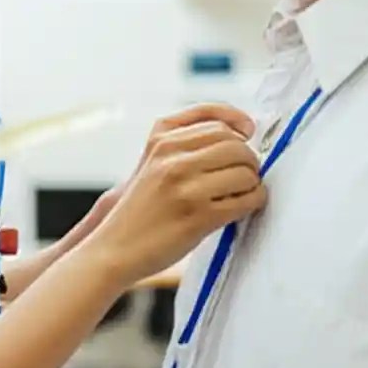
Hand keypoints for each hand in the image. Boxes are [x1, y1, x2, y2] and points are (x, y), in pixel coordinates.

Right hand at [79, 105, 264, 286]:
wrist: (114, 249)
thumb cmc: (138, 211)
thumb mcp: (150, 165)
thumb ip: (183, 147)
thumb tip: (238, 138)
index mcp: (160, 142)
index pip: (213, 118)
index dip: (237, 121)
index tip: (248, 130)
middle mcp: (172, 159)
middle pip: (234, 144)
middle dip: (248, 158)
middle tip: (246, 173)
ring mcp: (185, 187)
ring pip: (245, 171)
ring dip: (252, 182)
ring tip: (242, 192)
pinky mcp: (199, 216)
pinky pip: (246, 200)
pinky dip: (253, 202)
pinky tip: (242, 207)